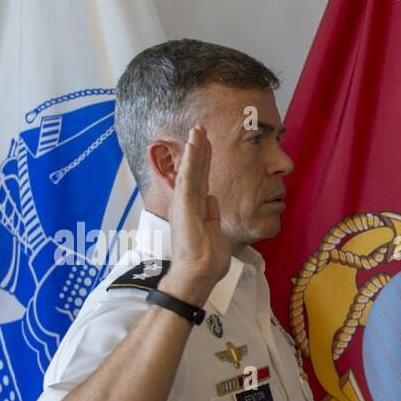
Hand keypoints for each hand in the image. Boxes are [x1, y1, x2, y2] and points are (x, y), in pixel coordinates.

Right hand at [163, 125, 229, 306]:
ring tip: (197, 130)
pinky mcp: (185, 206)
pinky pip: (189, 179)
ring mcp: (185, 203)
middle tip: (200, 128)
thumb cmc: (208, 258)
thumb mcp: (215, 230)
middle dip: (199, 149)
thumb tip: (213, 199)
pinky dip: (192, 161)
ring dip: (194, 149)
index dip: (204, 160)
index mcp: (196, 208)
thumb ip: (212, 213)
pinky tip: (195, 146)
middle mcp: (188, 203)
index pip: (201, 179)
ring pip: (191, 170)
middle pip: (196, 171)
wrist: (200, 272)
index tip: (206, 143)